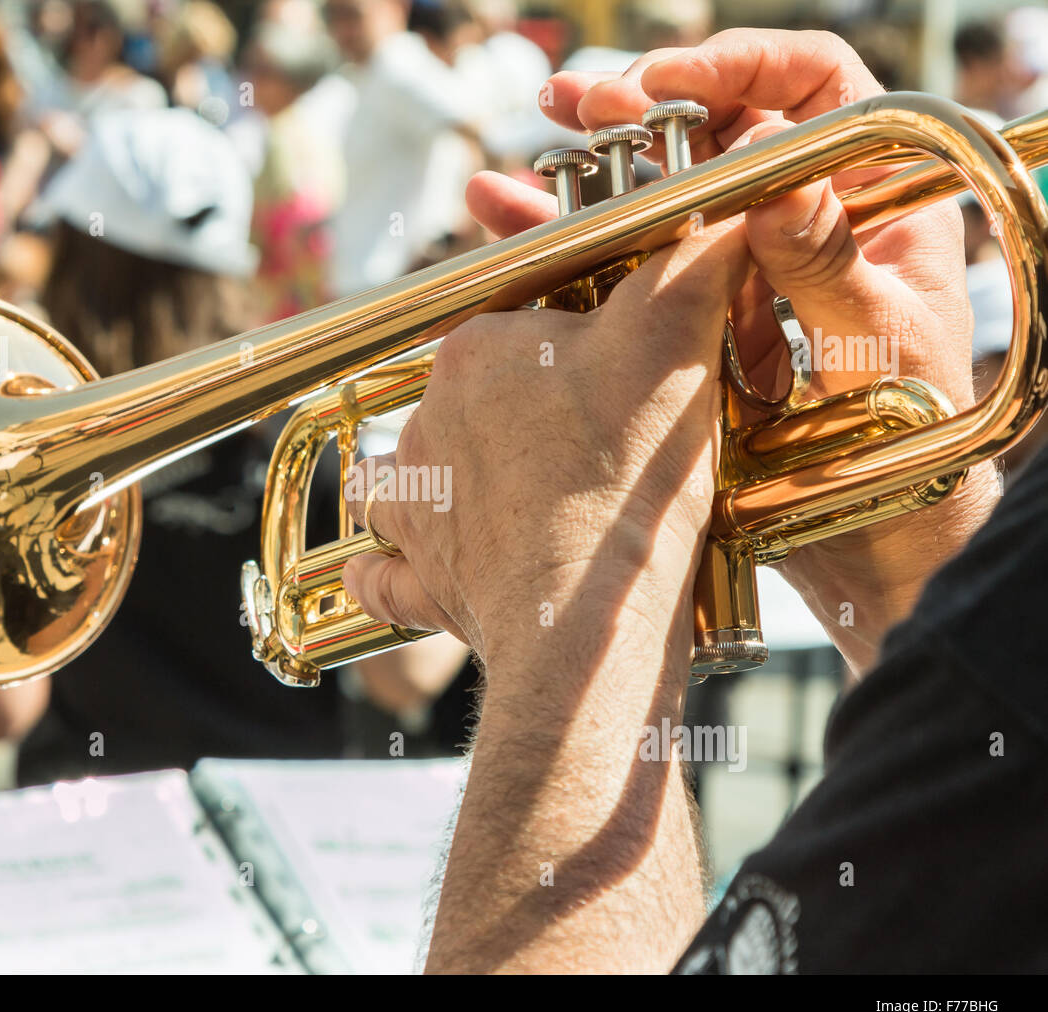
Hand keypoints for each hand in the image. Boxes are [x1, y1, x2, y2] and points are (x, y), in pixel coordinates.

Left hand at [343, 223, 749, 678]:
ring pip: (415, 471)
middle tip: (588, 445)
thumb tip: (728, 215)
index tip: (613, 380)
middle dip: (521, 414)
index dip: (574, 350)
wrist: (590, 603)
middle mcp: (429, 417)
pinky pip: (383, 572)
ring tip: (496, 498)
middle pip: (475, 399)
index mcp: (475, 349)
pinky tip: (383, 572)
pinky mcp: (420, 572)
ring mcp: (418, 497)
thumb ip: (693, 267)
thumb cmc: (626, 471)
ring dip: (442, 478)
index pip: (522, 327)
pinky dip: (385, 573)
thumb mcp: (673, 342)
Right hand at [531, 29, 996, 672]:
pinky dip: (571, 256)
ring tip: (505, 182)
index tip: (658, 85)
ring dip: (580, 186)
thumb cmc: (916, 437)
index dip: (733, 68)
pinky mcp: (700, 322)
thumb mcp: (881, 345)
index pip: (810, 84)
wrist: (882, 532)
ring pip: (658, 200)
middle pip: (715, 132)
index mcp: (873, 197)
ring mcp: (747, 270)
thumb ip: (832, 264)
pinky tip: (512, 240)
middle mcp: (804, 219)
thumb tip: (774, 181)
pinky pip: (632, 273)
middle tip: (572, 104)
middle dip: (634, 113)